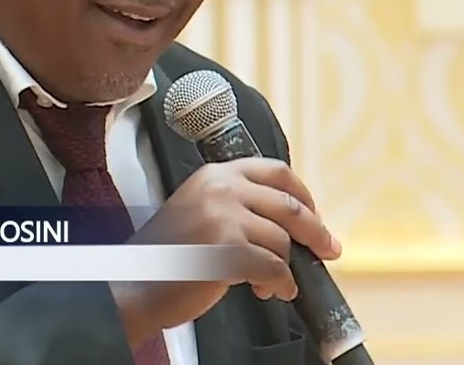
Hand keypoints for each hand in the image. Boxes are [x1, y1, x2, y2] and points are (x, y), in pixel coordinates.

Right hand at [109, 158, 340, 348]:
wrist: (136, 283)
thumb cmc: (167, 255)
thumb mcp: (198, 209)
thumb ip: (235, 204)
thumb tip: (287, 222)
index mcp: (214, 174)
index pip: (276, 171)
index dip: (303, 194)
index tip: (314, 214)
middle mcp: (221, 188)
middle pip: (289, 205)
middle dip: (315, 231)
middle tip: (328, 249)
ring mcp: (224, 217)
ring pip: (282, 242)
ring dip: (283, 268)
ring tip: (268, 283)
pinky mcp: (228, 250)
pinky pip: (274, 269)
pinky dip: (280, 285)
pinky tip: (269, 291)